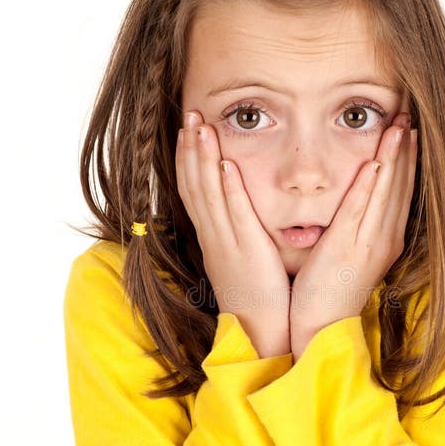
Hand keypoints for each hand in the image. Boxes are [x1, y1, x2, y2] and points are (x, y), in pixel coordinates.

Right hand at [176, 110, 291, 357]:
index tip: (186, 131)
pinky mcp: (246, 252)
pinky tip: (227, 166)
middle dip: (190, 148)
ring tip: (201, 127)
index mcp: (212, 236)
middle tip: (189, 115)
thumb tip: (236, 211)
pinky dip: (229, 190)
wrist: (258, 330)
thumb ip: (235, 232)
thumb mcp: (238, 258)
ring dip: (204, 159)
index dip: (187, 159)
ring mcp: (227, 243)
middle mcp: (214, 236)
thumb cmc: (254, 295)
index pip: (193, 190)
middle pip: (194, 185)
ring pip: (209, 194)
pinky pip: (235, 216)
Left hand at [290, 112, 417, 358]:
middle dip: (406, 148)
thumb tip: (359, 203)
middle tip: (409, 114)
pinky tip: (376, 163)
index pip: (400, 190)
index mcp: (386, 239)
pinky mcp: (346, 249)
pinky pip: (359, 211)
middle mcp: (384, 239)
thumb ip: (358, 227)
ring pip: (385, 192)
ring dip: (394, 158)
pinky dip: (369, 186)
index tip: (410, 128)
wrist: (320, 327)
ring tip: (400, 126)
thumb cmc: (330, 291)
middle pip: (399, 185)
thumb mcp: (351, 254)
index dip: (407, 158)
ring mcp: (368, 245)